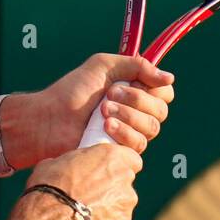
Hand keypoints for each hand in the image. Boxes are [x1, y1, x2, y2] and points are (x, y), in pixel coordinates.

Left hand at [24, 54, 174, 161]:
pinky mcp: (121, 153)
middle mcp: (135, 113)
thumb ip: (137, 66)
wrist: (50, 119)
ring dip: (128, 116)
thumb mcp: (104, 67)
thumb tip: (170, 78)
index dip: (155, 87)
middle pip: (161, 110)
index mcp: (133, 91)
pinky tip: (105, 128)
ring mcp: (129, 134)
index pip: (164, 92)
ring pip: (152, 127)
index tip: (133, 81)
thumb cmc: (73, 91)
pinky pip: (139, 145)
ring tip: (103, 112)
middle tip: (109, 95)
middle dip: (136, 100)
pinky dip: (124, 132)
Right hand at [28, 143, 143, 219]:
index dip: (118, 164)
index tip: (106, 170)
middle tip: (92, 192)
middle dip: (113, 185)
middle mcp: (124, 175)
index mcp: (112, 155)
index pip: (130, 157)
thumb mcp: (56, 163)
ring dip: (110, 205)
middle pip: (126, 179)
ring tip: (87, 212)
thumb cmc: (51, 186)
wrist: (52, 218)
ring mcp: (126, 200)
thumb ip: (73, 163)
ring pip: (123, 201)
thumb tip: (67, 168)